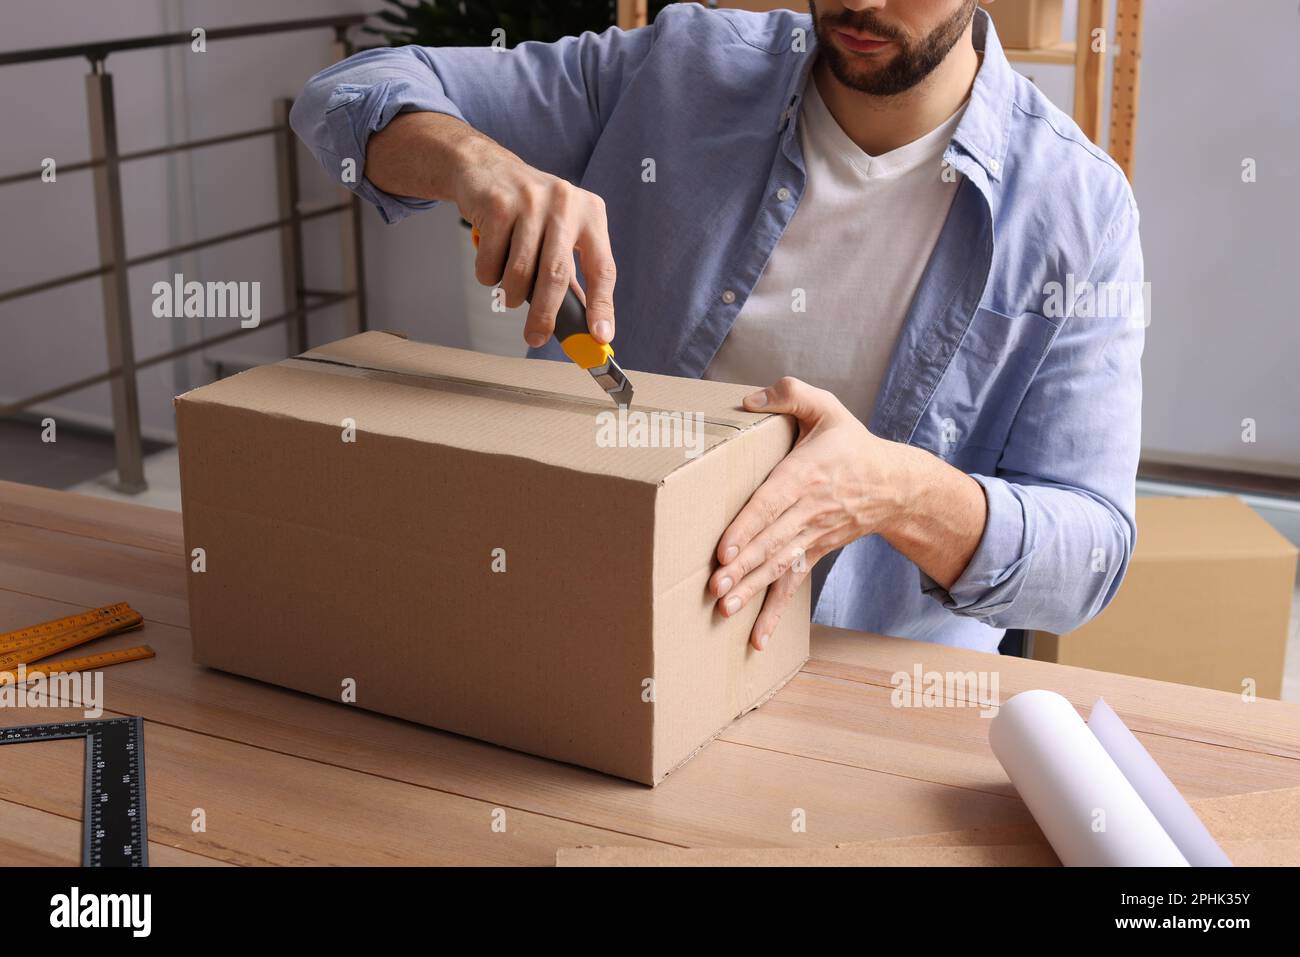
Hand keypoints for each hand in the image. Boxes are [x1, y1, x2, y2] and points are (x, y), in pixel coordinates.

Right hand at [452, 138, 615, 348]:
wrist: (485, 167)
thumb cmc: (529, 211)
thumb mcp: (561, 232)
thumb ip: (572, 273)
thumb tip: (585, 325)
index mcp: (591, 213)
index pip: (603, 269)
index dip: (602, 306)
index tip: (600, 336)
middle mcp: (565, 203)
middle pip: (556, 275)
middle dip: (545, 315)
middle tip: (536, 337)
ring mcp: (531, 201)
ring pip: (520, 273)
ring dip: (510, 294)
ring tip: (508, 291)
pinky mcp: (497, 205)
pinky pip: (491, 263)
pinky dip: (488, 274)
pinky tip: (491, 260)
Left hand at [709, 377, 909, 650]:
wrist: (894, 485)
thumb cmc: (851, 444)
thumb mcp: (826, 407)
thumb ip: (790, 394)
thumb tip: (750, 398)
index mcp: (806, 473)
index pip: (772, 502)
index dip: (749, 526)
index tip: (725, 548)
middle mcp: (808, 509)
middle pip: (771, 541)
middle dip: (742, 566)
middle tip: (715, 587)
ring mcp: (812, 535)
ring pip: (778, 566)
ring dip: (752, 590)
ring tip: (724, 608)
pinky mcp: (813, 552)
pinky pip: (792, 584)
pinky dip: (775, 612)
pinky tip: (756, 638)